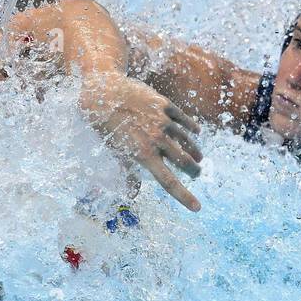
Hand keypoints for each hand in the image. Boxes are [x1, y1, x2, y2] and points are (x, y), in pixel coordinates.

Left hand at [80, 70, 203, 211]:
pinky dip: (192, 128)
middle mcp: (155, 139)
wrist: (101, 93)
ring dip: (194, 152)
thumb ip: (128, 173)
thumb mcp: (114, 151)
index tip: (197, 208)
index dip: (184, 196)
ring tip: (198, 158)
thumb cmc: (105, 126)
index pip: (168, 182)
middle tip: (196, 174)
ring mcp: (162, 120)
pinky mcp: (164, 104)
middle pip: (184, 161)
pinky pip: (183, 119)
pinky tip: (196, 132)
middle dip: (193, 171)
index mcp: (143, 154)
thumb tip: (132, 195)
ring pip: (187, 141)